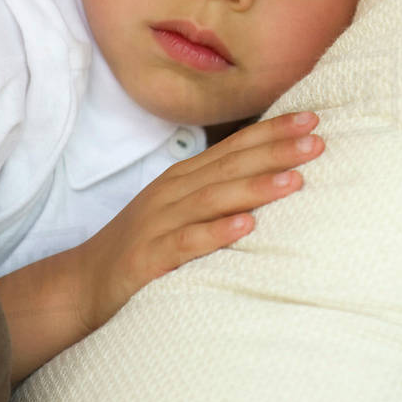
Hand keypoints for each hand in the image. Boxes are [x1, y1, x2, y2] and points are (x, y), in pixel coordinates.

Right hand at [74, 110, 321, 334]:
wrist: (85, 281)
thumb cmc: (145, 242)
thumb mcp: (181, 208)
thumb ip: (219, 189)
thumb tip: (274, 174)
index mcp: (183, 177)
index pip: (234, 147)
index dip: (271, 132)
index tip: (312, 120)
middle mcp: (172, 193)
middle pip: (229, 166)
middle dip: (274, 152)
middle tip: (316, 141)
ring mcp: (158, 223)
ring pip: (211, 200)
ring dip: (254, 189)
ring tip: (294, 181)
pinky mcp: (148, 258)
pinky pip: (185, 243)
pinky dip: (215, 234)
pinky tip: (245, 228)